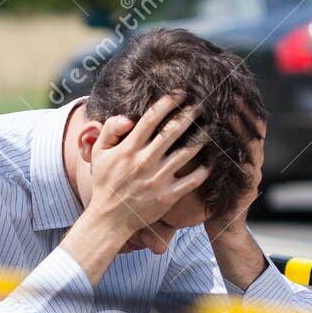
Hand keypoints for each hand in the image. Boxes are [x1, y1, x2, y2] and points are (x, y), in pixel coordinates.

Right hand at [87, 93, 210, 235]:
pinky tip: (212, 160)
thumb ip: (110, 130)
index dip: (168, 102)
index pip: (152, 119)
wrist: (109, 219)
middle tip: (202, 104)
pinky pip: (192, 181)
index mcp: (129, 149)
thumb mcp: (98, 153)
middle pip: (173, 131)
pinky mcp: (167, 196)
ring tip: (212, 127)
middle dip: (190, 115)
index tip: (181, 93)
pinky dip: (205, 170)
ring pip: (187, 153)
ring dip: (202, 138)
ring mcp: (157, 179)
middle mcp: (145, 161)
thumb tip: (129, 118)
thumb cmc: (105, 183)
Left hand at [205, 103, 265, 242]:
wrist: (222, 227)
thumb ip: (206, 148)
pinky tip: (234, 152)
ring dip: (242, 132)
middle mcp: (251, 161)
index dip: (241, 107)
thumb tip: (188, 123)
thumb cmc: (211, 196)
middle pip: (253, 131)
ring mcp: (252, 176)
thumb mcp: (209, 167)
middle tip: (232, 95)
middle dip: (244, 113)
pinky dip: (241, 162)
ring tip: (231, 116)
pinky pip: (247, 174)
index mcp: (241, 153)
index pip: (245, 124)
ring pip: (252, 148)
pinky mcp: (247, 193)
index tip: (229, 89)